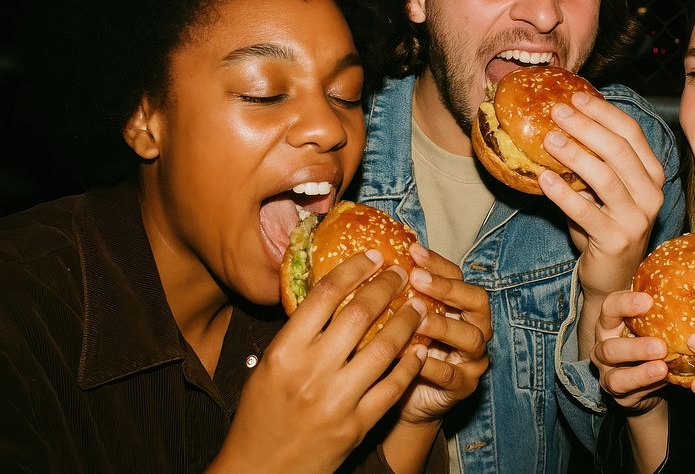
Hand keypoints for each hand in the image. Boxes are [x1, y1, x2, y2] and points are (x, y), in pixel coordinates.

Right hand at [210, 250, 426, 473]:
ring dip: (407, 321)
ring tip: (419, 305)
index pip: (325, 294)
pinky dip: (411, 363)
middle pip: (360, 314)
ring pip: (385, 347)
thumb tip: (333, 291)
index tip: (372, 256)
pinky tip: (420, 348)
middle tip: (401, 274)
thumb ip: (299, 333)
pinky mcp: (358, 425)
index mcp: (285, 351)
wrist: (261, 473)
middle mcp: (312, 371)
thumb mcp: (269, 367)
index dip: (354, 269)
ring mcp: (338, 400)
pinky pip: (394, 386)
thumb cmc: (261, 417)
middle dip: (387, 287)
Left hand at [396, 242, 492, 424]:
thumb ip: (399, 295)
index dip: (438, 262)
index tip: (412, 250)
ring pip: (470, 337)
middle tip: (418, 279)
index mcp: (461, 305)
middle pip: (477, 300)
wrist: (406, 400)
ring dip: (442, 325)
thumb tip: (369, 260)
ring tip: (417, 318)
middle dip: (447, 288)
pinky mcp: (465, 387)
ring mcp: (474, 359)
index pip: (458, 275)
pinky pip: (452, 374)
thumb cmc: (402, 350)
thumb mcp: (401, 319)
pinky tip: (410, 355)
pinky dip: (431, 364)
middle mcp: (475, 327)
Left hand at [539, 91, 664, 299]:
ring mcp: (636, 218)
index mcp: (652, 174)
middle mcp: (651, 194)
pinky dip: (562, 193)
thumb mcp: (605, 190)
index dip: (603, 112)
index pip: (631, 133)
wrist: (612, 278)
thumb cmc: (605, 227)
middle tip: (556, 112)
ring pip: (605, 176)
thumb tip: (560, 121)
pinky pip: (586, 211)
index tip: (575, 96)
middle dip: (586, 126)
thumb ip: (594, 160)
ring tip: (548, 139)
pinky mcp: (616, 240)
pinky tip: (543, 178)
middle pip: (619, 149)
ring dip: (574, 154)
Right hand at [591, 290, 670, 471]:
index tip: (649, 300)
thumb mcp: (652, 325)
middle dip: (634, 347)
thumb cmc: (651, 341)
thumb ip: (663, 310)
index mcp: (610, 323)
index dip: (626, 303)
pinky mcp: (617, 392)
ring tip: (662, 367)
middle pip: (609, 346)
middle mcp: (603, 346)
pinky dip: (644, 384)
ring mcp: (607, 371)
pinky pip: (627, 389)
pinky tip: (663, 378)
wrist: (644, 381)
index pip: (610, 308)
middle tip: (661, 345)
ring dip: (640, 371)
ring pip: (615, 375)